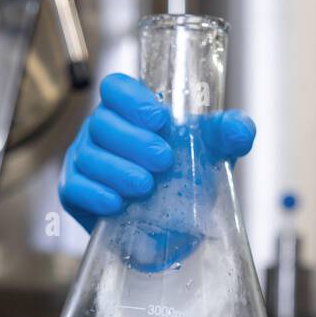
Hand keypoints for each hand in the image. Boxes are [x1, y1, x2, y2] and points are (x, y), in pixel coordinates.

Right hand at [59, 73, 255, 232]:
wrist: (173, 228)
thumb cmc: (186, 178)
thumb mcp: (214, 153)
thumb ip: (229, 134)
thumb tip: (240, 128)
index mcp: (129, 111)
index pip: (116, 88)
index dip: (132, 100)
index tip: (159, 120)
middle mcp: (102, 131)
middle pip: (102, 123)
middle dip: (133, 141)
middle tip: (163, 161)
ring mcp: (85, 160)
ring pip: (89, 156)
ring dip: (118, 171)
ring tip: (145, 186)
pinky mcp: (75, 192)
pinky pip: (75, 188)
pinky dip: (96, 195)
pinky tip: (117, 203)